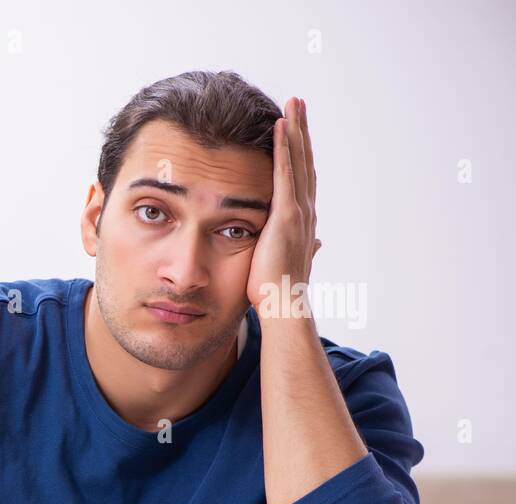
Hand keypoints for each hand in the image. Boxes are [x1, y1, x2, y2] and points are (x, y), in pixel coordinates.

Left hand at [247, 97, 321, 318]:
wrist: (285, 306)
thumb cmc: (280, 291)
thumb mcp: (292, 261)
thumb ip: (306, 247)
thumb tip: (318, 243)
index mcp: (302, 220)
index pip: (302, 178)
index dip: (301, 152)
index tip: (297, 129)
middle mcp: (305, 210)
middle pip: (304, 161)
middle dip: (301, 131)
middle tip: (297, 102)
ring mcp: (298, 211)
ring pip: (298, 161)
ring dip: (295, 130)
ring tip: (293, 103)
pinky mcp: (287, 215)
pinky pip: (285, 174)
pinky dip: (285, 149)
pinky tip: (280, 127)